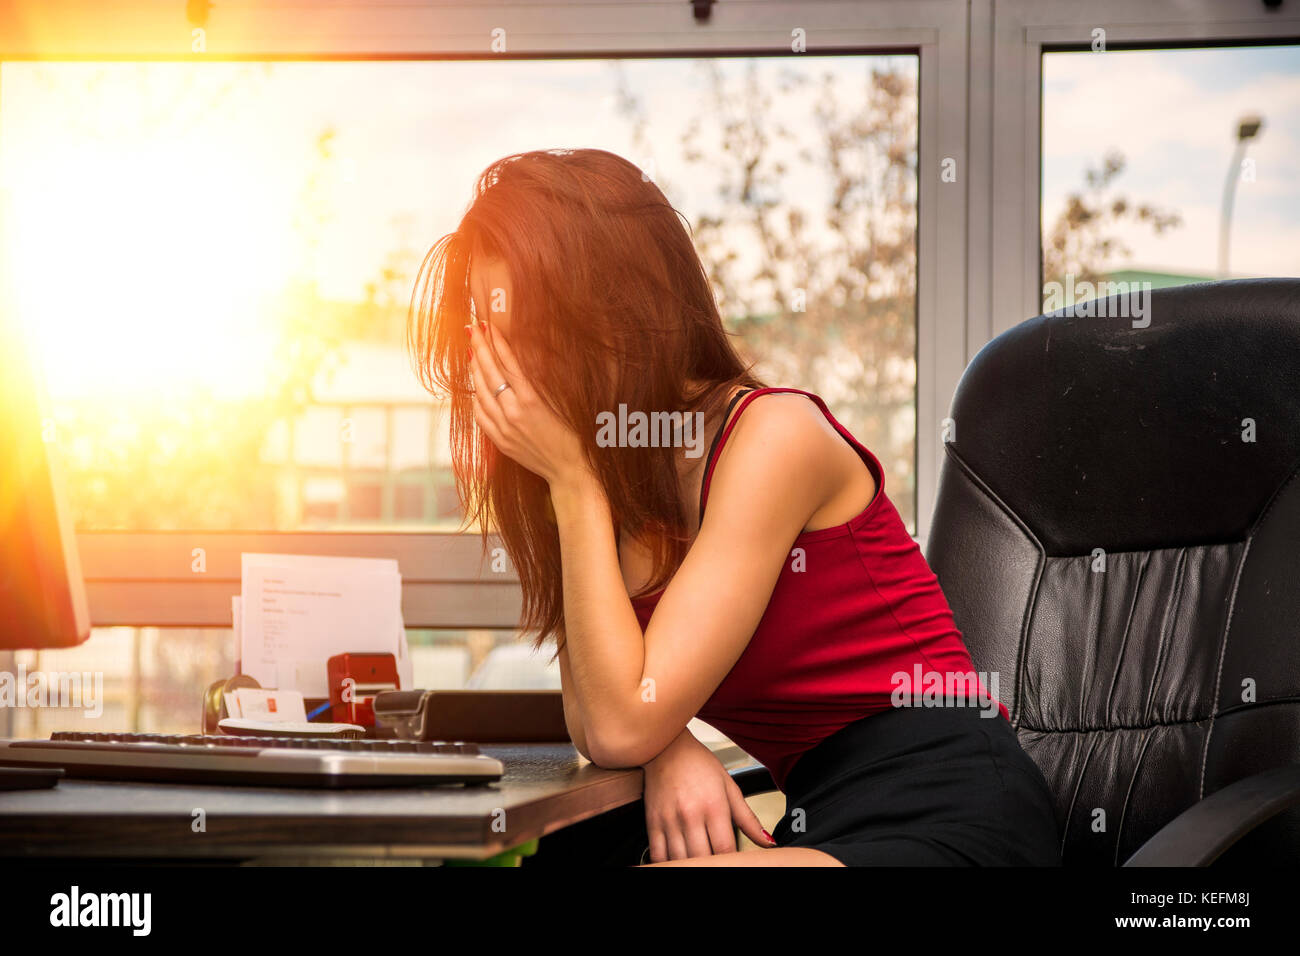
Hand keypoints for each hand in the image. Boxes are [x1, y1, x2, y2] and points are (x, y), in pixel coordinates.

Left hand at [466, 322, 587, 485]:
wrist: (571, 470)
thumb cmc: (575, 435)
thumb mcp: (561, 404)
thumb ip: (540, 383)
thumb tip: (523, 360)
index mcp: (531, 401)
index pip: (507, 364)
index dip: (497, 342)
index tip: (489, 325)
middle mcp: (513, 413)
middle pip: (489, 374)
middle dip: (480, 348)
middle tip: (472, 329)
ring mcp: (504, 428)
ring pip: (481, 392)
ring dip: (475, 369)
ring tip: (471, 351)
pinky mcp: (501, 441)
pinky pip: (480, 414)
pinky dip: (476, 397)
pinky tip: (476, 385)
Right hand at [642, 730, 776, 861]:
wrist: (666, 747)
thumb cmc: (699, 764)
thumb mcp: (729, 787)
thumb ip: (748, 818)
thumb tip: (768, 842)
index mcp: (714, 806)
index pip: (726, 849)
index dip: (732, 860)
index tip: (734, 859)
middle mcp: (690, 815)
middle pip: (703, 858)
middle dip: (713, 863)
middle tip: (717, 858)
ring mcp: (669, 820)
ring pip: (681, 860)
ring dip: (692, 863)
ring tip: (700, 857)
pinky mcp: (652, 822)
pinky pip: (658, 854)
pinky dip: (669, 862)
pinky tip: (679, 858)